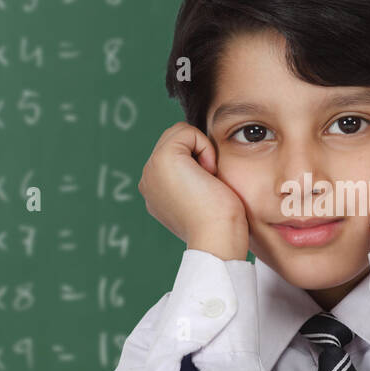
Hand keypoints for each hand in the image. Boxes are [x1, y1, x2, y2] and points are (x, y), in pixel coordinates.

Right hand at [138, 122, 249, 258]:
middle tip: (208, 185)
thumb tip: (203, 166)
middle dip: (198, 154)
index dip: (199, 162)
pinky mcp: (163, 158)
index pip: (176, 155)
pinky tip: (207, 174)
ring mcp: (151, 169)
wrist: (218, 239)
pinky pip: (186, 131)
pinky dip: (204, 147)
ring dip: (201, 151)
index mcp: (156, 191)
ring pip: (180, 134)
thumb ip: (193, 181)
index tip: (206, 192)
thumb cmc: (221, 225)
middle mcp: (148, 179)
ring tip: (206, 180)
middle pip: (176, 139)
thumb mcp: (202, 199)